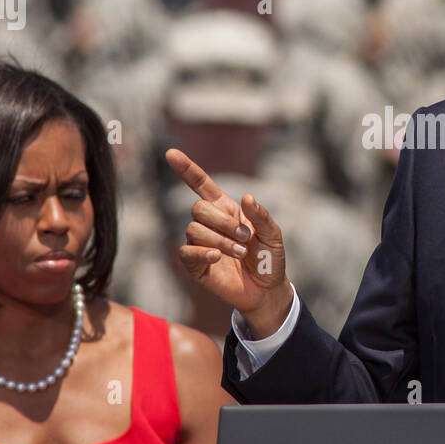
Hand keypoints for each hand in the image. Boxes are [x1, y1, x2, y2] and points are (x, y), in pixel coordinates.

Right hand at [165, 149, 291, 337]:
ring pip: (193, 230)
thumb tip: (247, 197)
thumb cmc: (270, 259)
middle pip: (198, 208)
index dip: (186, 168)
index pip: (201, 184)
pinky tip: (218, 257)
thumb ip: (261, 216)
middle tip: (244, 238)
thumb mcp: (273, 235)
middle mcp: (210, 223)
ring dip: (219, 240)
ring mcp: (201, 244)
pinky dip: (202, 252)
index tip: (171, 153)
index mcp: (226, 209)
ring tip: (239, 252)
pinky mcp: (196, 265)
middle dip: (222, 222)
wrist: (267, 290)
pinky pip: (186, 252)